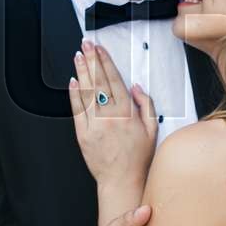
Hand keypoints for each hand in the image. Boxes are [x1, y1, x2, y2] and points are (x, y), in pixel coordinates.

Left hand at [68, 39, 156, 191]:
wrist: (121, 180)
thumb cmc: (137, 158)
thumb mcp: (152, 129)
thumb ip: (146, 105)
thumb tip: (136, 87)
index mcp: (127, 114)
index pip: (114, 81)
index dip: (106, 62)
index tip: (100, 50)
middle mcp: (109, 117)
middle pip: (99, 82)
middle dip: (91, 60)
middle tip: (86, 45)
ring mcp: (94, 125)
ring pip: (86, 93)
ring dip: (82, 72)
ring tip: (78, 57)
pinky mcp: (83, 134)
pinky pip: (77, 111)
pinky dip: (74, 95)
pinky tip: (73, 82)